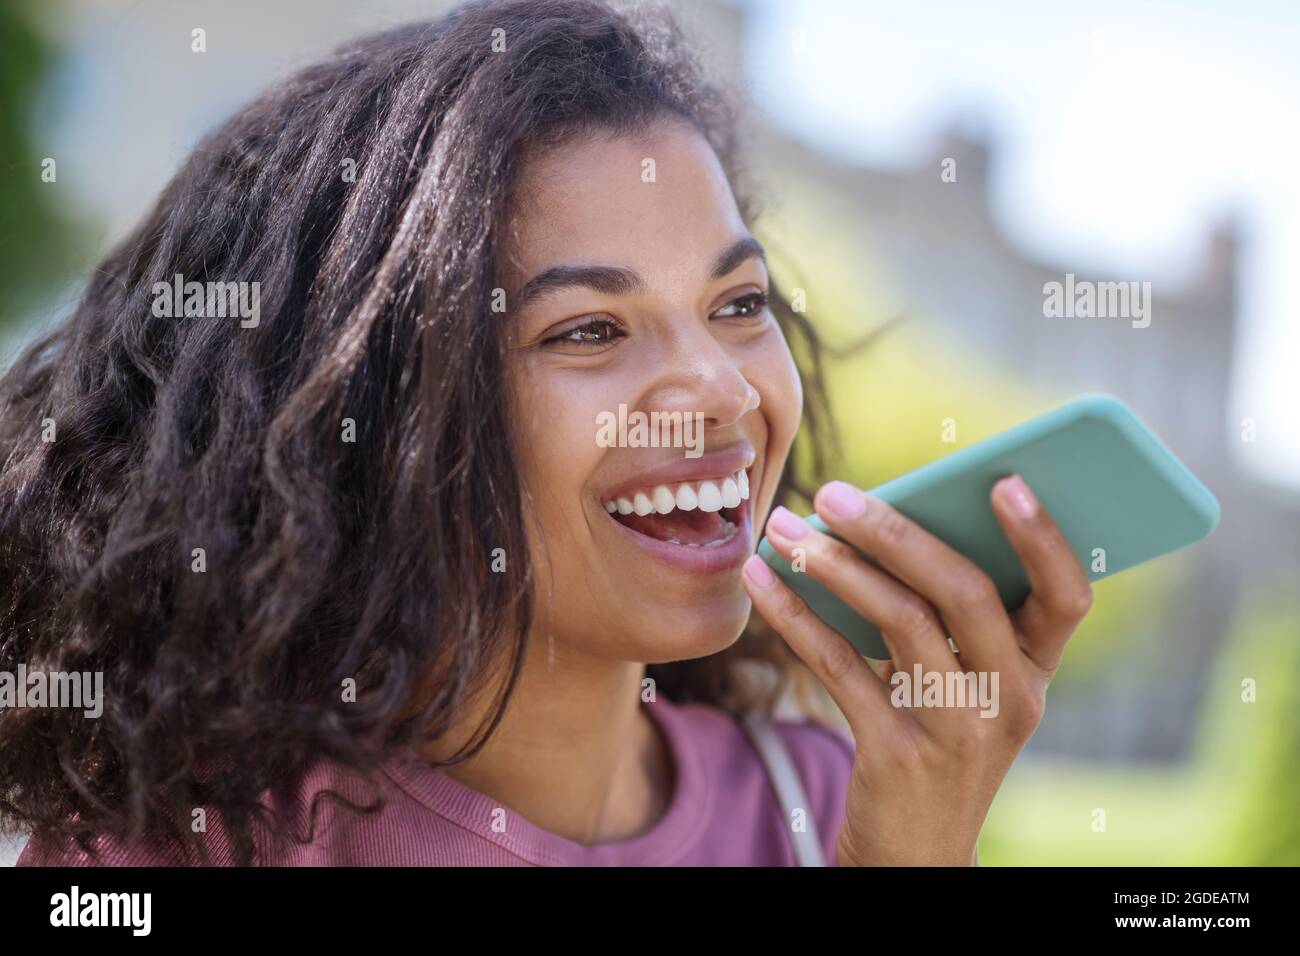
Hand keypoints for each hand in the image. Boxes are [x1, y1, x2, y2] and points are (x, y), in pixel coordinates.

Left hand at [742, 475, 1093, 865]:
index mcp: (1038, 668)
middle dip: (897, 531)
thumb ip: (945, 613)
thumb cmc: (936, 737)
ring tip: (786, 528)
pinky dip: (796, 615)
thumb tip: (879, 517)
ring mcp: (958, 729)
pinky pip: (840, 666)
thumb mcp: (963, 682)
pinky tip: (762, 581)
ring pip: (899, 620)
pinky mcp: (897, 754)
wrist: (915, 852)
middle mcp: (1012, 697)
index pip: (1068, 595)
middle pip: (966, 591)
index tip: (1004, 480)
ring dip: (834, 565)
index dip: (1043, 538)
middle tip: (834, 491)